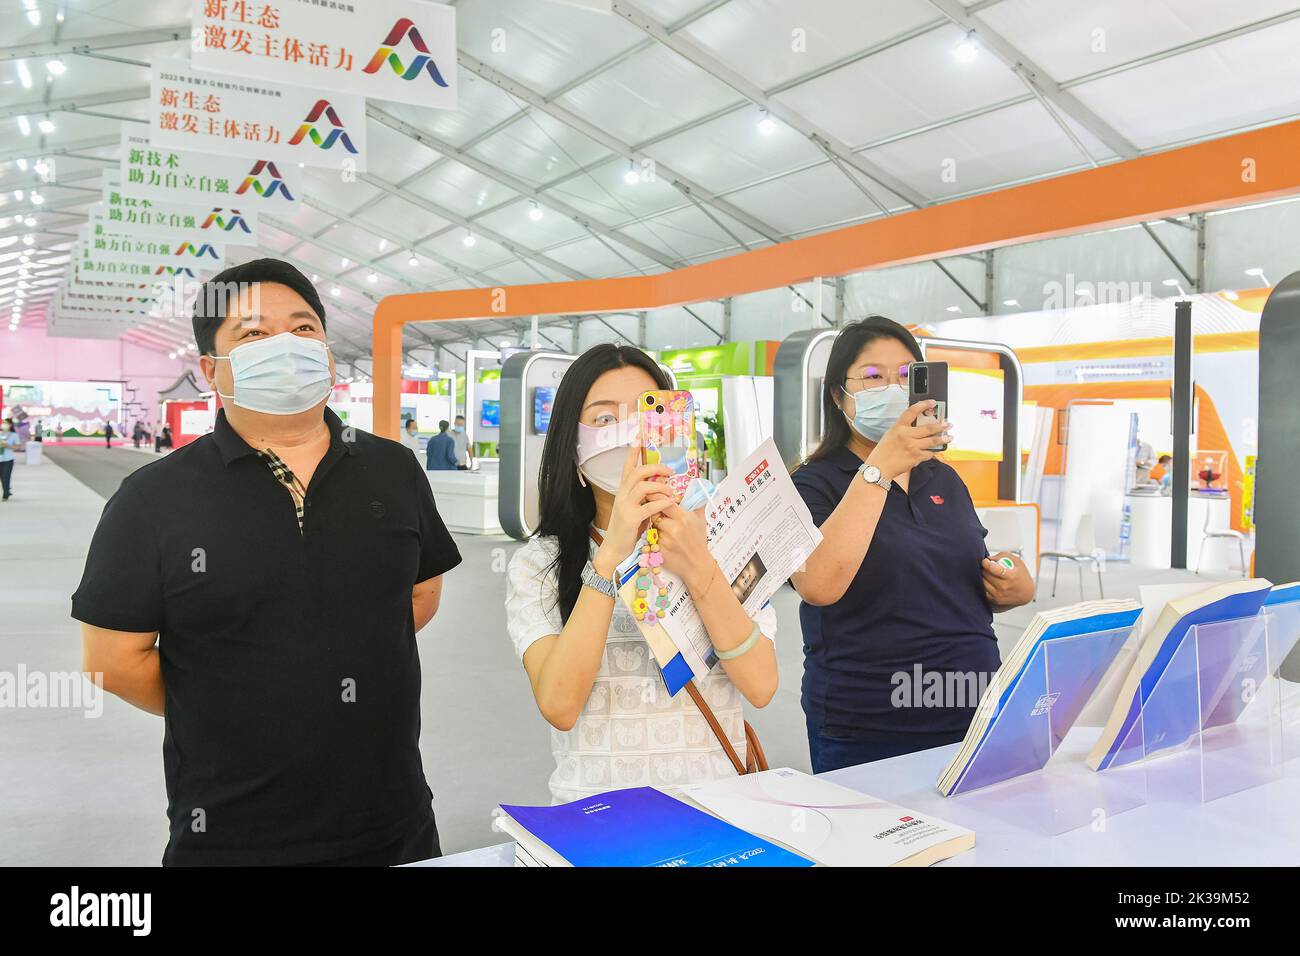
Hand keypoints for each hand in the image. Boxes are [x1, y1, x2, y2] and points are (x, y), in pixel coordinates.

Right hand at [593, 445, 673, 574]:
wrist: (615, 549)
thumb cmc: (627, 530)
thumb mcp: (635, 510)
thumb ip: (644, 498)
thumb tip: (660, 486)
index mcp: (623, 492)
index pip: (627, 468)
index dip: (632, 453)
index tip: (638, 438)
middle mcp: (622, 496)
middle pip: (637, 473)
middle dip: (654, 468)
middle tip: (669, 471)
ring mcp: (625, 507)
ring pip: (642, 487)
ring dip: (660, 486)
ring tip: (671, 491)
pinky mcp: (630, 519)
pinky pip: (648, 507)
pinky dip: (661, 503)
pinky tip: (670, 503)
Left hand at [652, 502, 715, 593]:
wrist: (696, 564)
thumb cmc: (699, 540)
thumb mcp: (700, 520)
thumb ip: (696, 503)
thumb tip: (695, 487)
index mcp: (683, 518)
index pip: (663, 501)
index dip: (656, 497)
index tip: (651, 494)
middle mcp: (673, 529)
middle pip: (654, 513)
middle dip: (655, 512)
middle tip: (657, 512)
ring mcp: (664, 541)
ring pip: (652, 526)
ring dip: (655, 526)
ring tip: (664, 529)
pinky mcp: (658, 551)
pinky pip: (651, 539)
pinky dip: (654, 538)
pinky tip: (663, 540)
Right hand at [865, 400, 951, 479]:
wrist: (879, 468)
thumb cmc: (884, 451)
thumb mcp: (891, 435)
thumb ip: (904, 429)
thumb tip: (919, 426)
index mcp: (898, 427)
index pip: (912, 412)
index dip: (923, 405)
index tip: (932, 402)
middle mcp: (906, 436)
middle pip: (928, 428)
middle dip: (941, 426)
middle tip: (948, 424)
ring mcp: (912, 447)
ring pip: (932, 441)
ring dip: (943, 439)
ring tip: (949, 437)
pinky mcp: (916, 458)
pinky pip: (929, 453)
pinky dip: (931, 452)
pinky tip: (933, 451)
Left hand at [982, 552, 1034, 608]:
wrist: (1026, 594)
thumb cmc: (1022, 577)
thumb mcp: (1017, 562)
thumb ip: (1003, 556)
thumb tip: (990, 558)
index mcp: (1011, 576)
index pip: (993, 569)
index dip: (986, 563)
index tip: (986, 561)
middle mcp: (1004, 587)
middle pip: (986, 574)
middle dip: (985, 568)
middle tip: (989, 567)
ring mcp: (998, 595)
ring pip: (982, 581)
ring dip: (984, 576)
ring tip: (990, 574)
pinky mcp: (994, 600)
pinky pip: (983, 589)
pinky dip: (985, 584)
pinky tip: (990, 582)